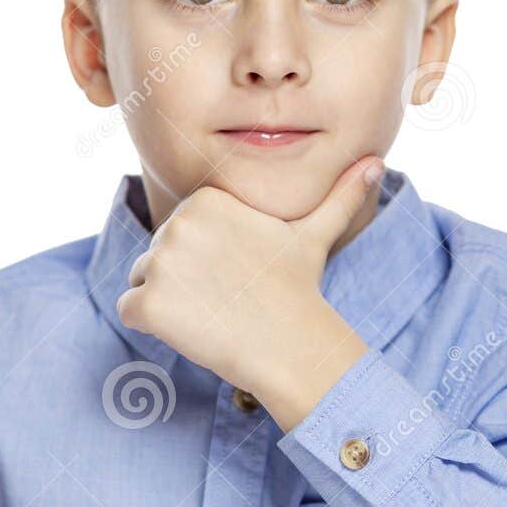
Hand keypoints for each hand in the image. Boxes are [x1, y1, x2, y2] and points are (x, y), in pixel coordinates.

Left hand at [117, 155, 382, 427]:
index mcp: (205, 199)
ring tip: (212, 312)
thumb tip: (377, 162)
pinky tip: (191, 329)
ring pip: (142, 281)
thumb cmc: (299, 289)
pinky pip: (129, 311)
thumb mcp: (314, 234)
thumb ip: (338, 195)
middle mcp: (177, 222)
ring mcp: (159, 263)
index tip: (237, 275)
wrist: (290, 344)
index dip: (205, 260)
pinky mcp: (146, 303)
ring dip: (169, 303)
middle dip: (186, 281)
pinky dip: (152, 326)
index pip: (179, 231)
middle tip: (228, 297)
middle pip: (158, 256)